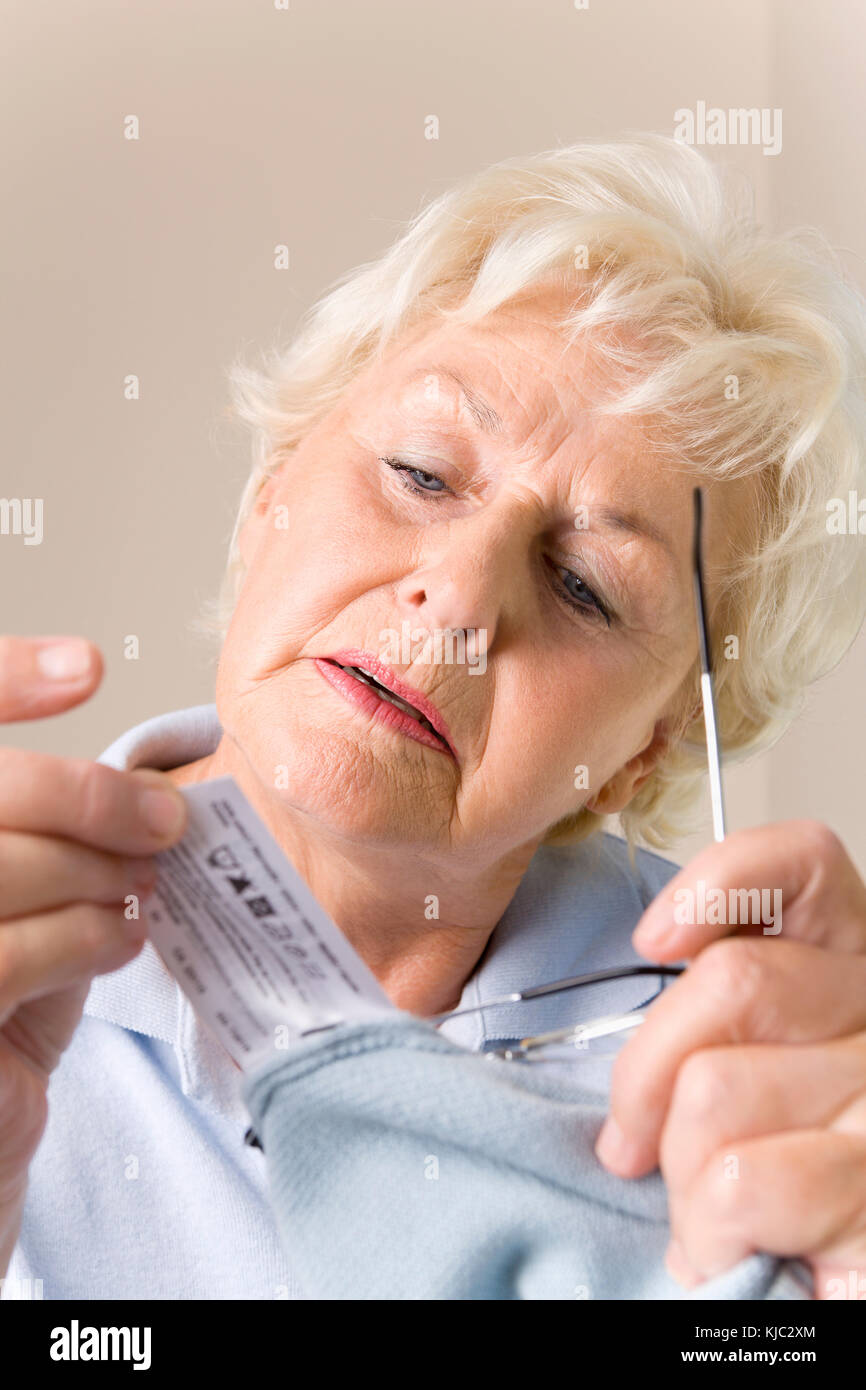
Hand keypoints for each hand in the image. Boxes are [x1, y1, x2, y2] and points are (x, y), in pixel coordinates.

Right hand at [0, 636, 186, 1273]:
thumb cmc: (3, 1010)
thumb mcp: (31, 905)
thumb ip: (53, 841)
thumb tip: (142, 792)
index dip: (4, 678)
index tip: (87, 667)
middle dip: (85, 796)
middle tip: (164, 821)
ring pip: (2, 866)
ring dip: (94, 872)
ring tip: (140, 888)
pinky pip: (10, 950)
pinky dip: (86, 935)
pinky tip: (123, 938)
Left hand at [595, 820, 865, 1299]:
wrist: (826, 1281)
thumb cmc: (769, 1175)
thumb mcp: (741, 1068)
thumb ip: (715, 1009)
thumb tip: (656, 953)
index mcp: (848, 969)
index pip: (807, 865)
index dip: (723, 882)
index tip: (656, 938)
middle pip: (732, 981)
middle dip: (648, 1075)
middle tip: (633, 1141)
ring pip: (716, 1089)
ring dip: (681, 1172)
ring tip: (711, 1210)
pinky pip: (742, 1184)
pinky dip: (710, 1233)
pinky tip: (738, 1249)